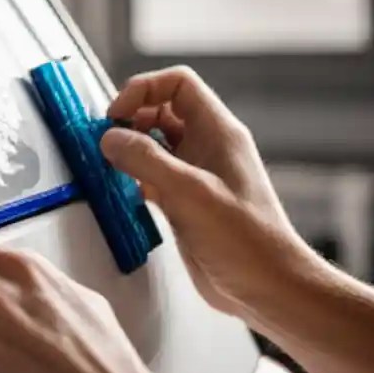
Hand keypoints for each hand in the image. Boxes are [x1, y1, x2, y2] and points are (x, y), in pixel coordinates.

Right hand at [100, 66, 316, 319]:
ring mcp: (196, 174)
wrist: (267, 287)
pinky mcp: (185, 201)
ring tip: (108, 164)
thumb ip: (147, 161)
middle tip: (106, 140)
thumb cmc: (248, 241)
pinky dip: (132, 177)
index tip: (117, 114)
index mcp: (218, 132)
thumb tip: (110, 139)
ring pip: (154, 144)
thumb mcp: (191, 193)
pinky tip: (121, 190)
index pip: (178, 84)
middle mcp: (207, 147)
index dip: (143, 90)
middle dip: (130, 119)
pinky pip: (152, 175)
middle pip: (161, 111)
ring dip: (129, 149)